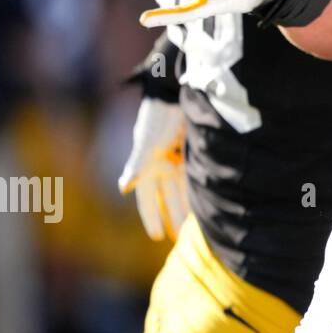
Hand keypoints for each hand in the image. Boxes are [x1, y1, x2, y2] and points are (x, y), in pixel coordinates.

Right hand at [119, 98, 188, 240]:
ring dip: (186, 208)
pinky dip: (200, 192)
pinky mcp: (195, 153)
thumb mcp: (147, 142)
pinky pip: (197, 178)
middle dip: (172, 217)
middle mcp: (163, 165)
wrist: (179, 92)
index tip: (157, 236)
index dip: (151, 217)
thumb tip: (124, 187)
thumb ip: (137, 164)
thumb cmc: (158, 117)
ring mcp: (179, 159)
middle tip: (177, 240)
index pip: (148, 199)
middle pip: (168, 198)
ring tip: (192, 229)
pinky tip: (207, 205)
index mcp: (147, 165)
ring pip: (183, 191)